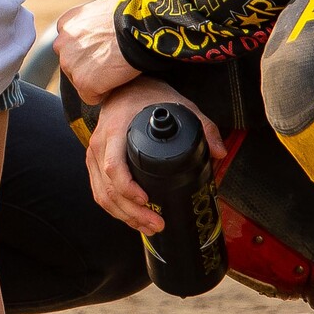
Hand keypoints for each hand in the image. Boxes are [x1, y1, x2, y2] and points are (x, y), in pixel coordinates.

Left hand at [56, 0, 139, 104]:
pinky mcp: (82, 82)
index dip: (89, 51)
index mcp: (66, 24)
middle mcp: (62, 43)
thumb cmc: (131, 15)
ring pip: (80, 81)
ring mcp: (70, 64)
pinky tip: (117, 81)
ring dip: (97, 80)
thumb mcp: (102, 9)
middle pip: (73, 64)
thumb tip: (99, 29)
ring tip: (117, 70)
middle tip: (112, 62)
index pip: (70, 46)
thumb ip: (92, 22)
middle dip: (89, 67)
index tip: (104, 50)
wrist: (140, 26)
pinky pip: (90, 97)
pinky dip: (104, 94)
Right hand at [83, 76, 225, 234]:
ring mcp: (94, 154)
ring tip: (148, 227)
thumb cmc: (147, 95)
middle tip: (156, 223)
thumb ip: (203, 126)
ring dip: (124, 216)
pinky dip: (114, 209)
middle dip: (132, 212)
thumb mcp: (180, 105)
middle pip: (109, 188)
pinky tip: (131, 218)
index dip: (128, 188)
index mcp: (117, 130)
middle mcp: (101, 144)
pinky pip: (99, 191)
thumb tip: (219, 152)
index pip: (114, 166)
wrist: (122, 87)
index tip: (147, 200)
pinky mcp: (94, 162)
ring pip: (102, 195)